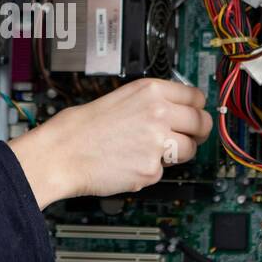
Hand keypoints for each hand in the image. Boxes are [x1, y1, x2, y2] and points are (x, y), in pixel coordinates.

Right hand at [7, 77, 212, 208]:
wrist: (60, 154)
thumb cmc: (78, 128)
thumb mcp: (118, 97)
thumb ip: (150, 102)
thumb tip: (175, 110)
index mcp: (150, 91)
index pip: (196, 96)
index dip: (197, 107)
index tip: (196, 113)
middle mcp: (159, 114)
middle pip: (201, 123)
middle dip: (198, 132)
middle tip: (191, 137)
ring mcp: (158, 144)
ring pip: (189, 150)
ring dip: (177, 153)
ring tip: (148, 151)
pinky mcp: (151, 171)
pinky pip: (163, 171)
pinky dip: (149, 170)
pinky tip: (128, 163)